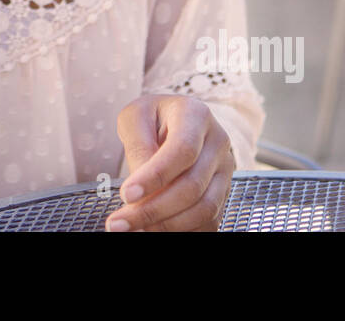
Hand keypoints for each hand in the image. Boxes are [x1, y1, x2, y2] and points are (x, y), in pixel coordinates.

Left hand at [107, 94, 235, 231]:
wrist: (171, 121)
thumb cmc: (151, 119)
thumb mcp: (135, 118)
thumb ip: (137, 147)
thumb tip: (141, 189)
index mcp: (196, 115)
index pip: (182, 150)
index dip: (155, 177)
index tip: (126, 195)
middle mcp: (217, 142)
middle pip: (192, 186)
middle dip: (153, 210)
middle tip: (119, 222)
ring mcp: (224, 169)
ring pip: (204, 209)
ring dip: (167, 225)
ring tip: (134, 227)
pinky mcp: (223, 192)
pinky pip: (209, 221)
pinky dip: (182, 229)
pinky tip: (155, 229)